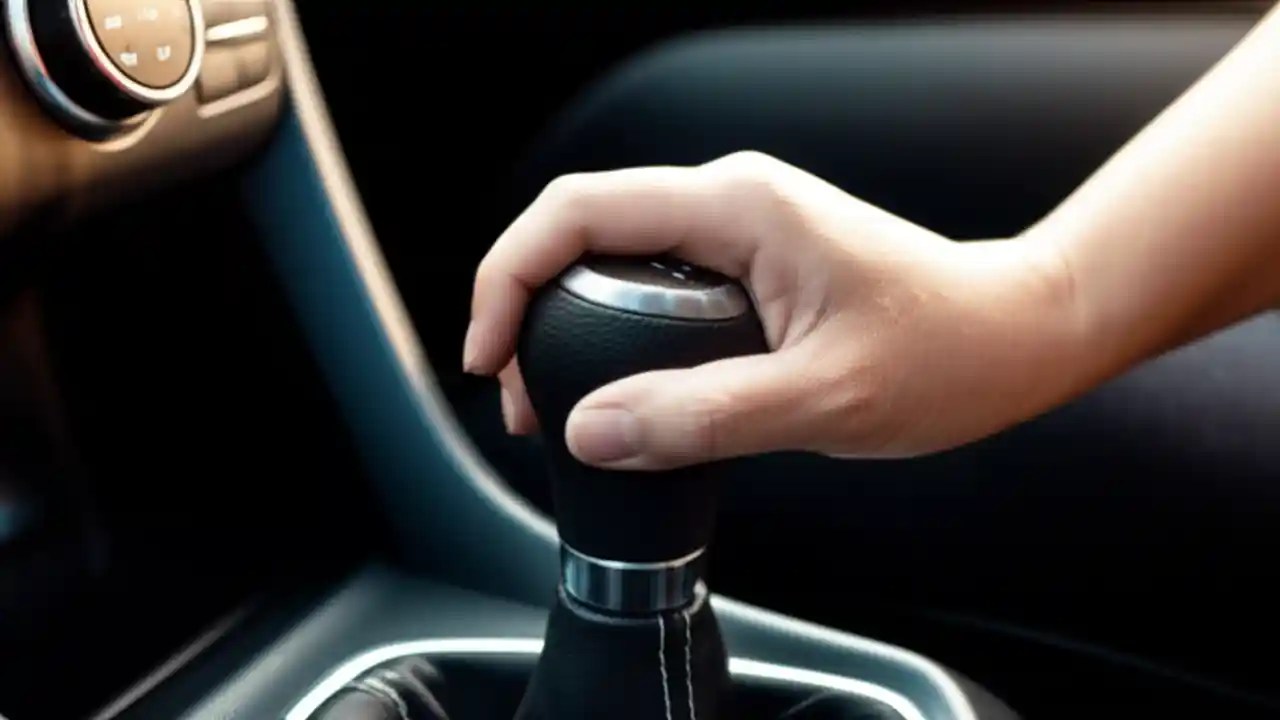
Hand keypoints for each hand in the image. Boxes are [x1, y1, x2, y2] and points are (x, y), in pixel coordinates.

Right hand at [464, 151, 1085, 469]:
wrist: (1012, 334)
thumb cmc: (945, 352)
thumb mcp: (822, 397)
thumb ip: (702, 415)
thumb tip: (591, 432)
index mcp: (736, 207)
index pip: (577, 213)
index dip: (509, 278)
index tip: (491, 359)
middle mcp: (727, 201)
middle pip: (579, 231)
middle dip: (526, 309)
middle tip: (522, 402)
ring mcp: (737, 228)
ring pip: (610, 257)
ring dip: (565, 323)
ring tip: (555, 404)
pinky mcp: (747, 262)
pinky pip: (650, 282)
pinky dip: (611, 331)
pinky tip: (614, 388)